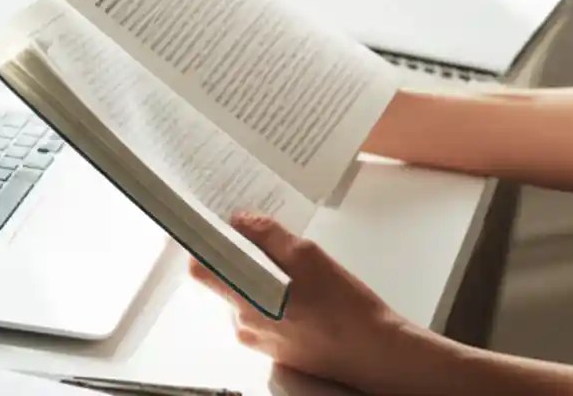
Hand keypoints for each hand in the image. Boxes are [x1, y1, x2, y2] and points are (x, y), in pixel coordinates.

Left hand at [189, 214, 428, 392]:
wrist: (373, 351)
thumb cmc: (344, 307)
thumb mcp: (307, 255)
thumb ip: (268, 235)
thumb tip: (240, 220)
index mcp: (246, 298)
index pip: (200, 268)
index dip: (202, 242)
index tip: (210, 223)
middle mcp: (242, 321)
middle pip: (222, 278)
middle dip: (236, 253)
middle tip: (259, 234)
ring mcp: (256, 337)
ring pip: (243, 292)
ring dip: (256, 273)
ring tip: (290, 264)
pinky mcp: (272, 346)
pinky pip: (258, 310)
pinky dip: (269, 293)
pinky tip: (298, 288)